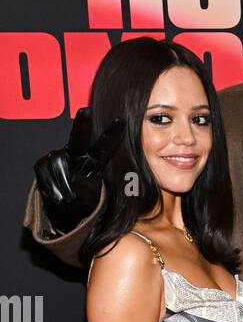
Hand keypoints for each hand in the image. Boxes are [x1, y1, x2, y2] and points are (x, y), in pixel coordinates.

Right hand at [34, 107, 125, 233]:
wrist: (65, 209)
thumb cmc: (83, 199)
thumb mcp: (95, 196)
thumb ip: (92, 188)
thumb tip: (98, 186)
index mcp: (93, 161)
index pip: (104, 147)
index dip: (112, 135)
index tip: (122, 121)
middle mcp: (76, 153)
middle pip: (78, 138)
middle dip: (82, 124)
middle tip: (86, 111)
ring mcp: (58, 156)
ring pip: (58, 164)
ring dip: (63, 186)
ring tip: (68, 197)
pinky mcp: (42, 163)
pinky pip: (45, 172)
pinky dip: (51, 187)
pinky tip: (56, 194)